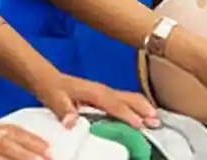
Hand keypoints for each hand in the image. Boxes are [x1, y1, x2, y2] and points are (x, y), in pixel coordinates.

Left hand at [31, 72, 158, 130]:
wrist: (49, 80)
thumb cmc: (53, 89)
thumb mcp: (54, 99)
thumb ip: (64, 110)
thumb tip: (72, 123)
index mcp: (94, 91)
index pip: (114, 104)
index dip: (128, 115)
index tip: (140, 125)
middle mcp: (104, 90)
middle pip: (129, 98)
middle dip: (144, 109)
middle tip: (156, 122)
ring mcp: (106, 92)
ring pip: (130, 98)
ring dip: (144, 108)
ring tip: (156, 120)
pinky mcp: (106, 96)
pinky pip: (125, 100)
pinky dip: (138, 107)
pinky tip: (143, 115)